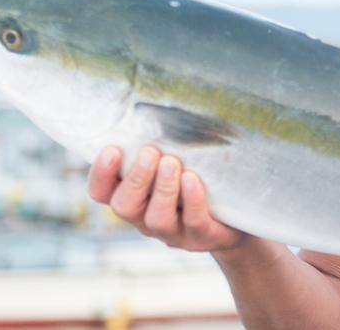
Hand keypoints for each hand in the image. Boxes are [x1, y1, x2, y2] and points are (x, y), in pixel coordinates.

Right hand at [87, 144, 247, 252]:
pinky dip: (192, 200)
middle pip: (124, 206)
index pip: (101, 192)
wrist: (238, 214)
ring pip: (156, 218)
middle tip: (149, 152)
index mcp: (133, 197)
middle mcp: (146, 217)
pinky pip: (193, 222)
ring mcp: (173, 231)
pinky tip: (193, 179)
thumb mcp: (177, 158)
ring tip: (172, 162)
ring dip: (162, 188)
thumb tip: (156, 103)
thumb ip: (162, 142)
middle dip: (135, 178)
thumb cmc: (199, 175)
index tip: (112, 149)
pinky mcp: (202, 236)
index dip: (101, 174)